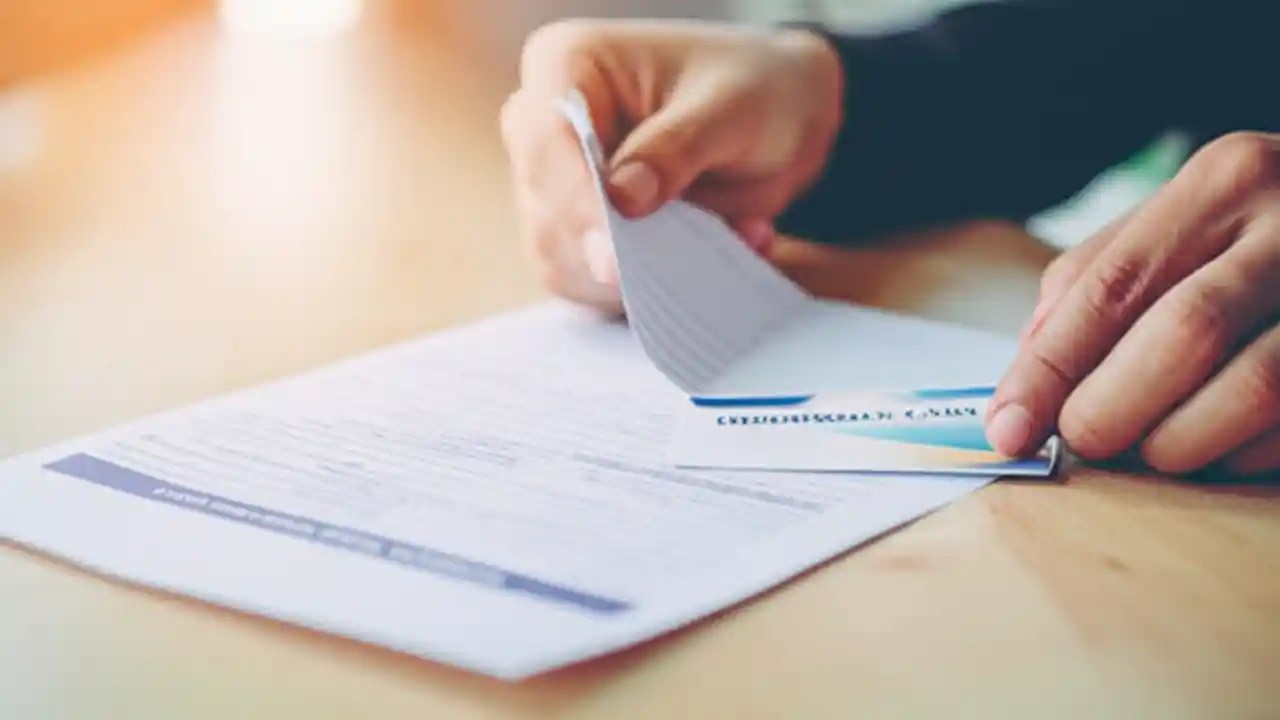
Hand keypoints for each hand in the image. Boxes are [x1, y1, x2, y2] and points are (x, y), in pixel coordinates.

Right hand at [500, 20, 842, 312]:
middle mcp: (542, 125)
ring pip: (558, 255)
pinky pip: (585, 284)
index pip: (546, 140)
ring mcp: (554, 186)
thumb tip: (620, 203)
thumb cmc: (750, 91)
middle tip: (681, 258)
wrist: (774, 118)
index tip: (614, 257)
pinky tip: (697, 260)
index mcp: (567, 63)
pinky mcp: (574, 236)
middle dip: (608, 247)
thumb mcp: (729, 110)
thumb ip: (674, 151)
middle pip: (544, 207)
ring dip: (636, 274)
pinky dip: (643, 290)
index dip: (576, 201)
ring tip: (716, 238)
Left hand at [988, 132, 1279, 477]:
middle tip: (1081, 441)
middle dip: (1112, 409)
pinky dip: (1239, 455)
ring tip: (1150, 448)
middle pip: (1181, 335)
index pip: (1109, 288)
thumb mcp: (1179, 222)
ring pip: (1251, 389)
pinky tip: (1218, 446)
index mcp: (1223, 181)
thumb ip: (1097, 280)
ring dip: (1179, 441)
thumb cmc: (1255, 231)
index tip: (1007, 428)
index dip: (1048, 370)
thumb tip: (1026, 370)